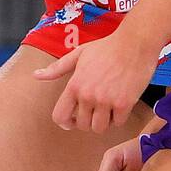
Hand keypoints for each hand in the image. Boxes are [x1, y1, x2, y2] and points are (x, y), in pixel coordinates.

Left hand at [34, 32, 157, 133]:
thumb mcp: (78, 54)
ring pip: (99, 128)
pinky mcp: (124, 104)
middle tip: (96, 109)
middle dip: (88, 120)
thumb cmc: (107, 47)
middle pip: (82, 125)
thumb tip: (36, 75)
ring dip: (104, 121)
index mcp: (74, 85)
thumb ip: (57, 69)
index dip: (65, 122)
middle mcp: (88, 95)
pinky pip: (118, 123)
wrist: (134, 42)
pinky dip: (119, 117)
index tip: (73, 120)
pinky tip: (121, 103)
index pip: (60, 116)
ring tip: (108, 108)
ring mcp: (106, 101)